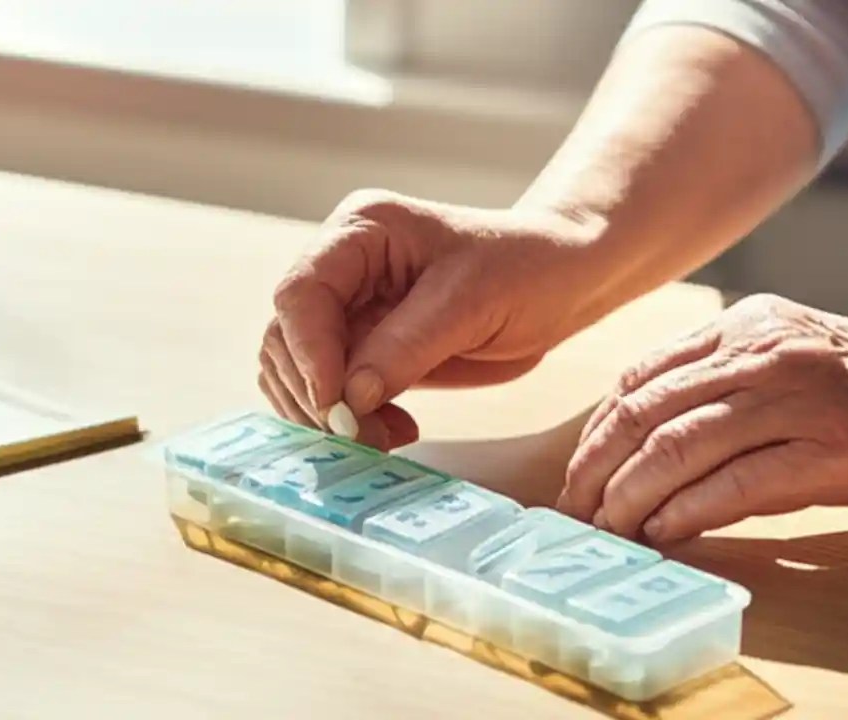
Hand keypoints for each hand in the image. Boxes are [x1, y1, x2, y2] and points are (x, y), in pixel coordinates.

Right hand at [259, 189, 601, 448]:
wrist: (561, 279)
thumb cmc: (526, 267)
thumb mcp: (471, 301)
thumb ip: (406, 346)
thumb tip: (350, 396)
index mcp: (360, 232)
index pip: (301, 293)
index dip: (309, 352)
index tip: (336, 404)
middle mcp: (341, 268)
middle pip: (286, 337)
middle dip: (316, 394)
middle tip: (363, 436)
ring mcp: (348, 310)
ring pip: (295, 371)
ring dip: (327, 415)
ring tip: (384, 437)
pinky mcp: (362, 349)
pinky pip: (328, 393)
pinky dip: (349, 421)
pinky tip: (393, 428)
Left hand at [561, 294, 847, 542]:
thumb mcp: (785, 362)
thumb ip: (714, 385)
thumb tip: (639, 443)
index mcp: (743, 327)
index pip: (639, 378)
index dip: (595, 432)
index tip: (574, 474)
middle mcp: (764, 353)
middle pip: (646, 412)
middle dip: (596, 468)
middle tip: (575, 511)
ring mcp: (799, 399)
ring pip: (680, 447)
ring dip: (631, 497)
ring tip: (611, 529)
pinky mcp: (833, 451)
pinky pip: (738, 484)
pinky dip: (690, 511)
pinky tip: (665, 532)